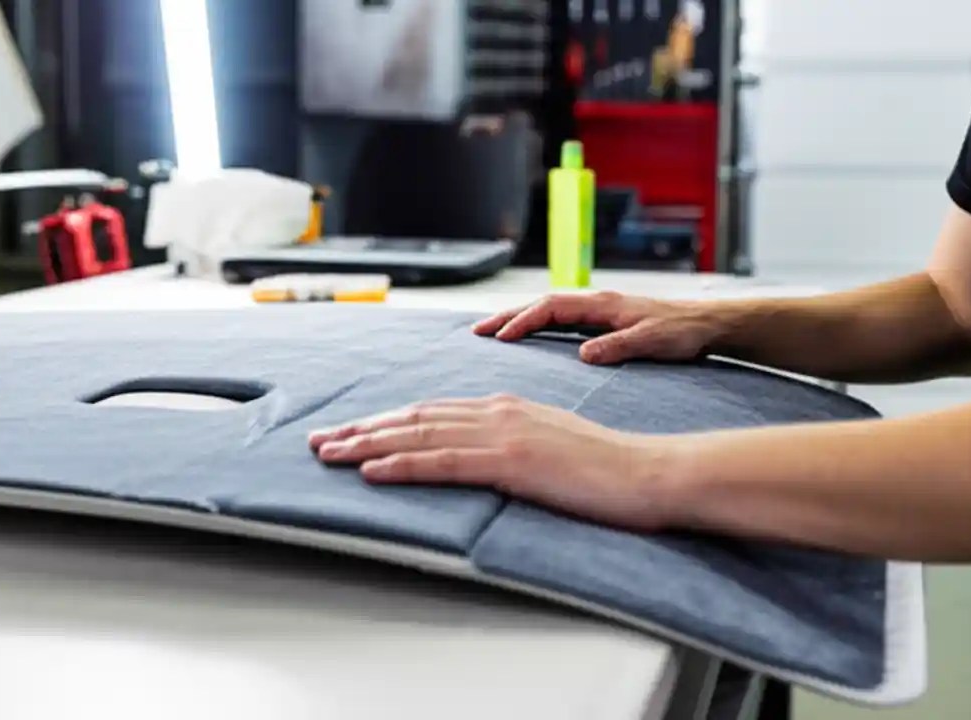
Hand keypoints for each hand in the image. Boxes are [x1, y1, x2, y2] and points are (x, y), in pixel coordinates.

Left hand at [308, 394, 677, 531]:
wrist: (650, 473)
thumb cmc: (610, 470)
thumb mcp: (554, 447)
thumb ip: (517, 446)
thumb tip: (490, 460)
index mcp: (508, 407)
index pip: (434, 411)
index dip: (388, 421)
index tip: (354, 432)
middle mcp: (498, 411)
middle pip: (416, 416)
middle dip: (363, 429)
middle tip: (321, 440)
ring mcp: (504, 434)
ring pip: (419, 434)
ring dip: (367, 443)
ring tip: (328, 453)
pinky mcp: (511, 461)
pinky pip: (443, 461)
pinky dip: (401, 463)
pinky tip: (371, 470)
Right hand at [472, 291, 720, 364]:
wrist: (706, 325)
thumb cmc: (682, 332)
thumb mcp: (652, 341)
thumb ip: (617, 347)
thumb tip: (582, 354)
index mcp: (602, 304)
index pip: (551, 307)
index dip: (524, 320)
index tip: (501, 337)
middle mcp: (596, 303)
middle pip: (541, 305)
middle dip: (507, 316)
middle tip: (477, 332)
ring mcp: (598, 312)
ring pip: (548, 312)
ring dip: (519, 320)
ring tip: (490, 334)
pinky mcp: (602, 323)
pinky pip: (559, 322)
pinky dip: (536, 326)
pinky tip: (525, 340)